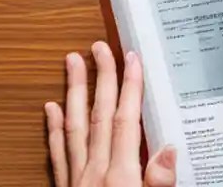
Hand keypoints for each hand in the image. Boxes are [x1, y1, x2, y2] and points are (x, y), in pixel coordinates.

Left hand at [45, 42, 176, 186]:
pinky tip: (52, 108)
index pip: (126, 121)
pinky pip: (58, 153)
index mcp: (121, 176)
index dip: (130, 87)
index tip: (131, 59)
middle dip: (101, 78)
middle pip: (99, 116)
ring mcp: (76, 178)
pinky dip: (56, 128)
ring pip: (75, 127)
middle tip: (98, 48)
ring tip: (72, 63)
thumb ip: (160, 183)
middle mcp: (95, 172)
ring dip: (74, 92)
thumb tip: (170, 149)